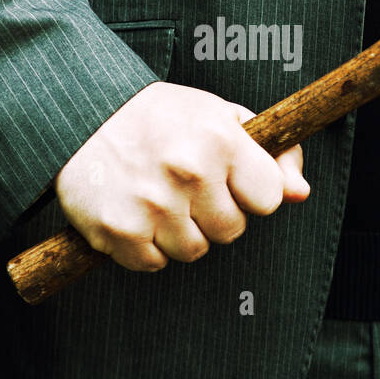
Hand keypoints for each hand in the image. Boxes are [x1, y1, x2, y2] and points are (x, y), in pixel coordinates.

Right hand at [54, 81, 309, 269]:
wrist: (79, 114)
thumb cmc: (159, 117)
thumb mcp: (219, 117)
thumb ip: (270, 154)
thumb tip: (300, 194)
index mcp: (220, 140)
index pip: (269, 198)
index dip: (251, 192)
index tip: (230, 180)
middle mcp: (189, 172)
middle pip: (232, 230)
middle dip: (214, 214)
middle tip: (186, 187)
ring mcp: (152, 205)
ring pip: (194, 251)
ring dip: (180, 232)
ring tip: (159, 197)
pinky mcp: (119, 231)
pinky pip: (153, 264)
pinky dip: (145, 247)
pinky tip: (136, 213)